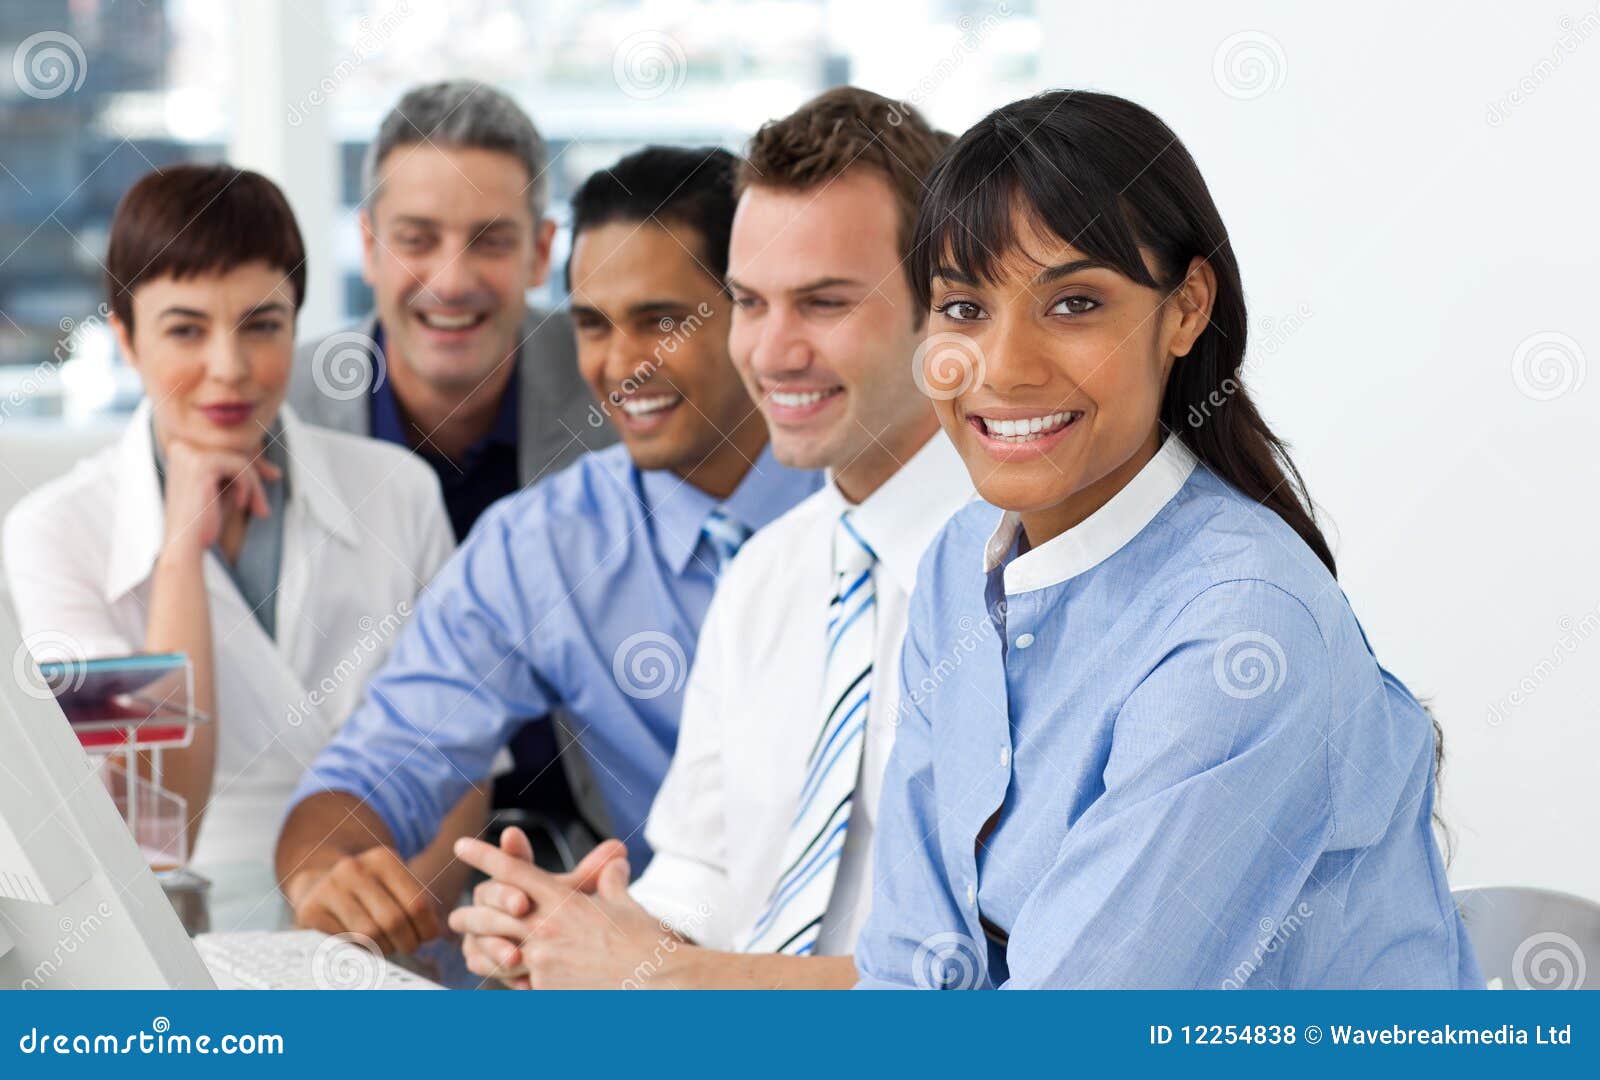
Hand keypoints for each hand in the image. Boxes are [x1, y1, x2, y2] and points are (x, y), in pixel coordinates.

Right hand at [160, 439, 280, 553]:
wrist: (185, 545)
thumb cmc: (205, 523)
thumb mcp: (227, 492)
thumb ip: (242, 474)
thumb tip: (276, 470)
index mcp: (182, 449)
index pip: (226, 450)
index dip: (249, 470)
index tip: (268, 486)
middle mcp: (181, 446)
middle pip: (234, 452)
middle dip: (254, 479)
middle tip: (264, 510)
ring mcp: (188, 453)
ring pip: (240, 459)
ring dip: (254, 486)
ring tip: (256, 509)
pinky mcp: (200, 463)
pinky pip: (240, 466)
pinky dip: (248, 486)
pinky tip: (240, 504)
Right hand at [287, 846, 441, 955]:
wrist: (318, 884)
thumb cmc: (368, 891)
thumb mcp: (393, 885)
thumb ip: (415, 904)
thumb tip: (438, 934)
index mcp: (383, 858)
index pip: (417, 903)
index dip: (426, 929)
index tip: (427, 938)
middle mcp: (355, 868)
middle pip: (394, 920)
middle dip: (407, 942)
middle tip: (408, 947)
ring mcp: (329, 887)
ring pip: (369, 934)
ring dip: (384, 949)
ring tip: (387, 946)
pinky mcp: (310, 910)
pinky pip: (344, 942)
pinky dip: (359, 950)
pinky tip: (362, 945)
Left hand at [451, 834, 671, 988]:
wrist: (655, 982)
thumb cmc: (645, 942)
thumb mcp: (625, 904)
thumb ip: (611, 882)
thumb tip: (614, 862)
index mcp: (562, 900)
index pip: (514, 871)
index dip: (485, 856)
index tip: (463, 846)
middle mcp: (546, 927)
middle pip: (491, 916)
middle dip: (469, 916)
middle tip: (455, 917)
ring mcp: (543, 961)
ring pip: (499, 954)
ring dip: (484, 954)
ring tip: (471, 954)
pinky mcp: (546, 990)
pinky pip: (525, 984)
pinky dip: (522, 984)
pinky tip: (515, 986)